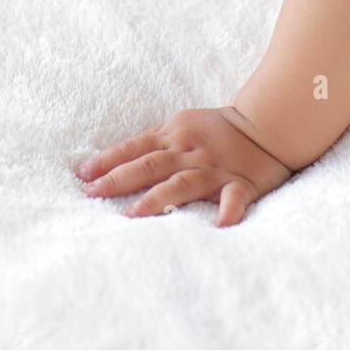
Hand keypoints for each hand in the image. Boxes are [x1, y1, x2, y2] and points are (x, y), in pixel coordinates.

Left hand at [74, 106, 293, 226]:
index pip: (134, 148)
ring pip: (181, 183)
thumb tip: (113, 161)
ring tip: (133, 214)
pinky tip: (220, 225)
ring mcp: (215, 168)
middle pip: (149, 165)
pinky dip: (228, 211)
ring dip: (157, 198)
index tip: (83, 175)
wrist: (266, 124)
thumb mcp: (181, 126)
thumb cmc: (217, 129)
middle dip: (119, 179)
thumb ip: (153, 144)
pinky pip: (235, 198)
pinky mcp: (242, 183)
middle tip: (93, 194)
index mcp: (174, 135)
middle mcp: (190, 151)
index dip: (108, 161)